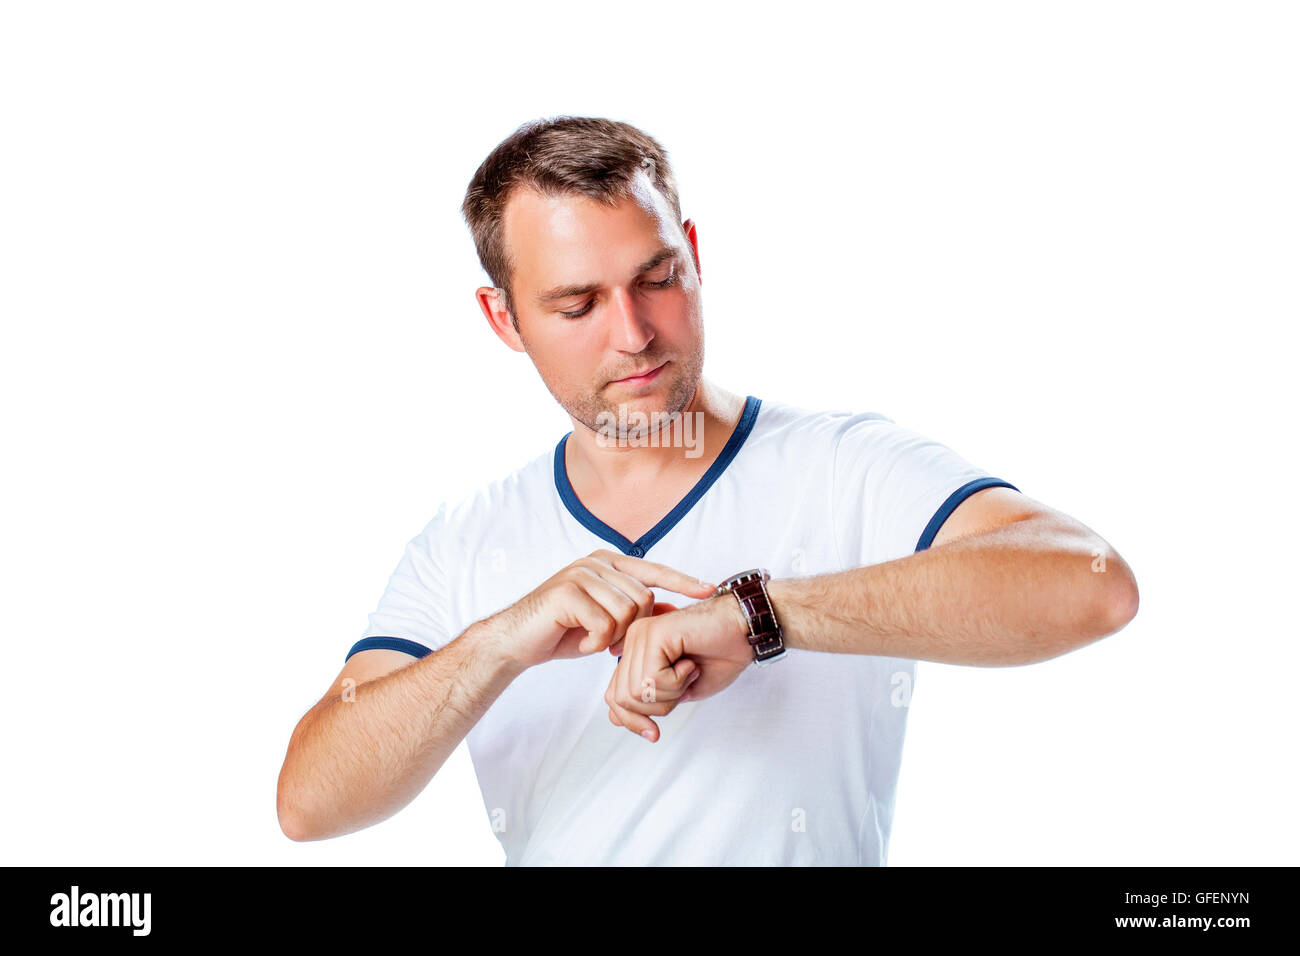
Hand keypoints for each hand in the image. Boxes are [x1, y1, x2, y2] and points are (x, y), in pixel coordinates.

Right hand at [483, 549, 716, 671]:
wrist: (517, 641)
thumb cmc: (563, 631)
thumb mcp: (606, 622)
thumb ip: (635, 613)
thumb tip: (674, 612)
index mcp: (608, 564)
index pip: (654, 571)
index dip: (683, 581)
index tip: (710, 589)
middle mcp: (596, 562)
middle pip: (644, 598)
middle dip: (633, 629)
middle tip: (610, 644)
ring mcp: (581, 574)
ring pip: (627, 611)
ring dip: (613, 638)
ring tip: (593, 643)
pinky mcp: (567, 592)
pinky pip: (604, 624)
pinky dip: (596, 643)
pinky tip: (582, 644)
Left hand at [604, 592, 753, 741]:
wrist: (745, 630)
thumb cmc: (719, 656)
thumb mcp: (679, 691)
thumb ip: (647, 703)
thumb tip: (613, 718)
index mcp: (635, 652)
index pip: (614, 696)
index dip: (632, 720)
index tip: (654, 733)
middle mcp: (633, 640)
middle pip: (621, 698)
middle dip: (657, 707)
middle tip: (684, 685)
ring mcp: (641, 634)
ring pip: (636, 691)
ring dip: (671, 692)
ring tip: (689, 670)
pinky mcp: (655, 633)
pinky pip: (652, 678)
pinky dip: (677, 680)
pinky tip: (690, 663)